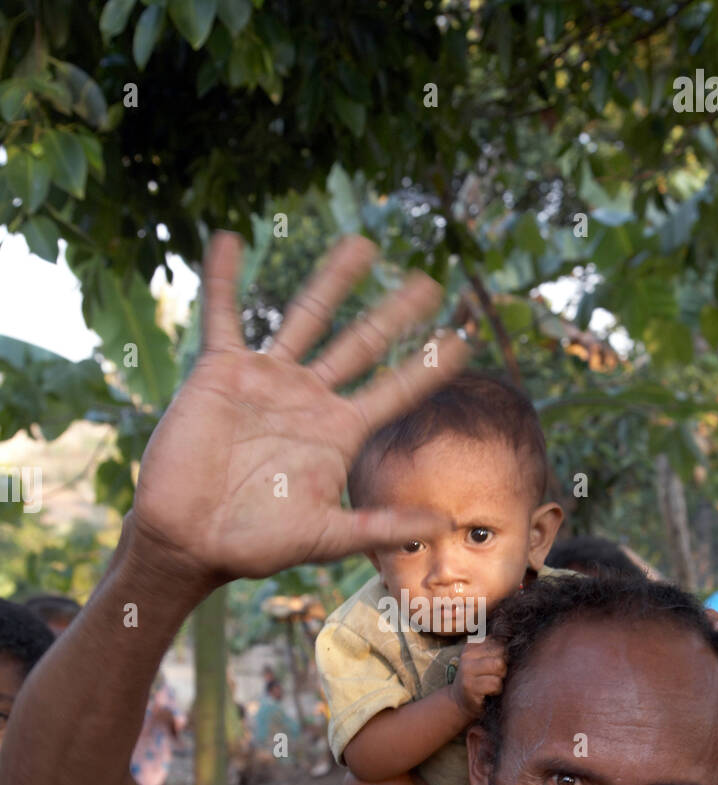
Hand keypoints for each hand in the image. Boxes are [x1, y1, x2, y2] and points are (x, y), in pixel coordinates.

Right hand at [132, 232, 466, 582]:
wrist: (189, 539)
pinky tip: (229, 240)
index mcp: (338, 433)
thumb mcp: (325, 536)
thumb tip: (443, 526)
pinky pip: (222, 315)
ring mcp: (266, 381)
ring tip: (362, 245)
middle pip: (361, 344)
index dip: (426, 367)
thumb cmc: (255, 544)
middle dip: (394, 314)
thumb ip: (380, 525)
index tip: (461, 340)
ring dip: (332, 280)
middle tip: (430, 281)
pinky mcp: (220, 372)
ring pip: (306, 317)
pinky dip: (223, 278)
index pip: (394, 392)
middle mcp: (309, 400)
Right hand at [450, 638, 507, 719]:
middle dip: (504, 666)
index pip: (499, 641)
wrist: (460, 702)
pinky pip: (495, 684)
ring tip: (493, 683)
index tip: (495, 664)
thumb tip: (511, 632)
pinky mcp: (470, 687)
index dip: (504, 655)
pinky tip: (489, 692)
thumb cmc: (479, 679)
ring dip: (501, 678)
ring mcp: (466, 671)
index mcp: (472, 645)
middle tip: (495, 676)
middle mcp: (467, 655)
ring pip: (499, 666)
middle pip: (501, 652)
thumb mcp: (484, 659)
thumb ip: (496, 647)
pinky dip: (497, 690)